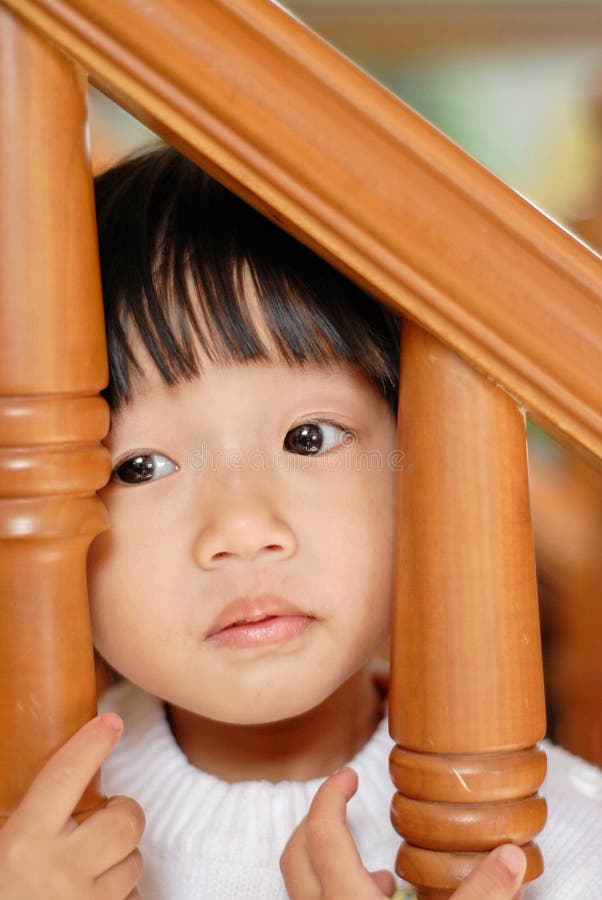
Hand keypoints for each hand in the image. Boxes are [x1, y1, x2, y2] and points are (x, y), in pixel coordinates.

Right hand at [0, 713, 144, 899]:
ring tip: (86, 870)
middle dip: (123, 814)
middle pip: (125, 823)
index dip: (90, 744)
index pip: (64, 777)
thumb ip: (15, 818)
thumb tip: (47, 788)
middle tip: (104, 818)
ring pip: (133, 864)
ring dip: (119, 861)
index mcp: (19, 846)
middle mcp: (56, 876)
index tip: (110, 722)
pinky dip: (119, 898)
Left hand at [280, 767, 526, 899]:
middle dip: (316, 821)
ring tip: (376, 868)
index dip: (329, 797)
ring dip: (330, 864)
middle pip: (296, 855)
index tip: (347, 775)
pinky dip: (341, 895)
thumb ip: (480, 895)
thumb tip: (511, 854)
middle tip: (343, 800)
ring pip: (304, 886)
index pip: (320, 834)